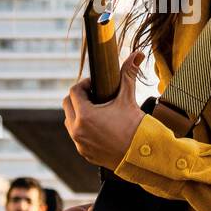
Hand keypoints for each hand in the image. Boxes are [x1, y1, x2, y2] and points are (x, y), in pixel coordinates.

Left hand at [63, 50, 146, 169]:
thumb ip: (128, 75)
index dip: (84, 84)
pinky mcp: (86, 154)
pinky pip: (78, 137)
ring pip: (70, 122)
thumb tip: (136, 55)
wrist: (143, 156)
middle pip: (67, 105)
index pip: (74, 91)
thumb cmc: (136, 127)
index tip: (95, 84)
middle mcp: (78, 131)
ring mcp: (80, 144)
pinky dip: (84, 129)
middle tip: (95, 94)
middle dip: (79, 98)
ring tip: (96, 110)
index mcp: (85, 116)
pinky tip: (99, 126)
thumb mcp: (128, 99)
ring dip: (79, 113)